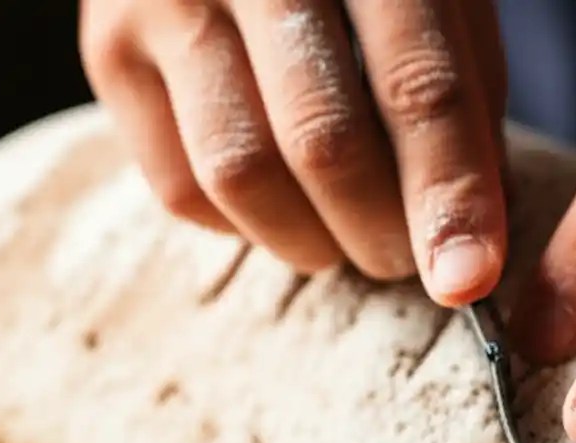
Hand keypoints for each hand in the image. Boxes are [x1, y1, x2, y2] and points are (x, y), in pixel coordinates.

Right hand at [81, 0, 508, 305]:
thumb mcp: (435, 2)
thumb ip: (459, 103)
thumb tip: (467, 242)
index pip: (418, 87)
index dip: (449, 196)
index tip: (468, 282)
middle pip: (323, 141)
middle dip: (380, 232)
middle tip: (407, 263)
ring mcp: (166, 1)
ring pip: (240, 174)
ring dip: (311, 242)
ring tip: (346, 239)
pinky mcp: (108, 52)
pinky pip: (180, 188)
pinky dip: (245, 226)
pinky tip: (280, 205)